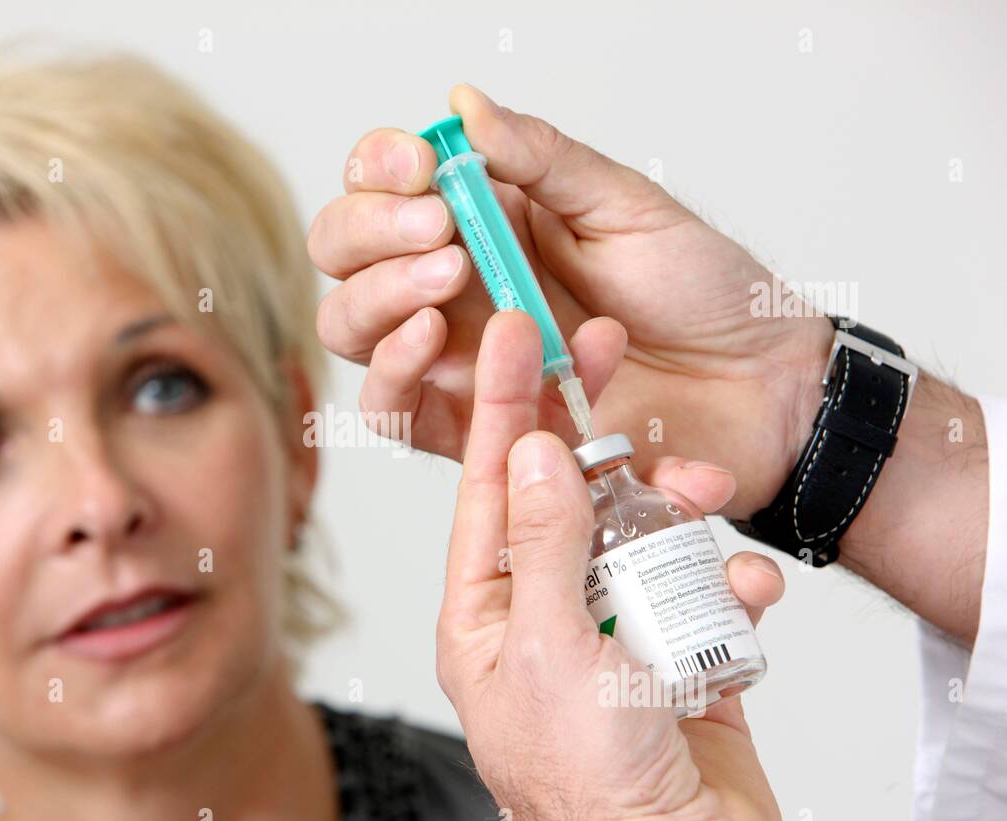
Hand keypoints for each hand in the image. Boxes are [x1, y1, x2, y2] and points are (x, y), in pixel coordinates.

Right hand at [308, 84, 833, 517]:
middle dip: (370, 233)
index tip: (420, 165)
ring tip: (446, 276)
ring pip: (353, 332)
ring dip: (379, 296)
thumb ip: (541, 160)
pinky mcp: (473, 429)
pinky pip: (394, 411)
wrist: (761, 384)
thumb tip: (463, 105)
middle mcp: (455, 293)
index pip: (384, 191)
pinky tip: (434, 338)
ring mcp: (457, 361)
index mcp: (484, 226)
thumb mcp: (626, 205)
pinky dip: (394, 372)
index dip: (377, 171)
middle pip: (345, 261)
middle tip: (438, 228)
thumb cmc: (704, 292)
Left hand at [437, 311, 784, 820]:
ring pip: (645, 539)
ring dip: (679, 526)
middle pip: (571, 504)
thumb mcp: (547, 647)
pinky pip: (703, 592)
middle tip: (612, 376)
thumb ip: (542, 544)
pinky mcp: (680, 651)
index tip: (505, 336)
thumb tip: (526, 455)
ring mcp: (615, 632)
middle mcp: (545, 616)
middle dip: (601, 454)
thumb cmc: (588, 781)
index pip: (487, 492)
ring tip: (703, 509)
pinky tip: (745, 600)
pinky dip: (727, 589)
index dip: (495, 409)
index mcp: (486, 616)